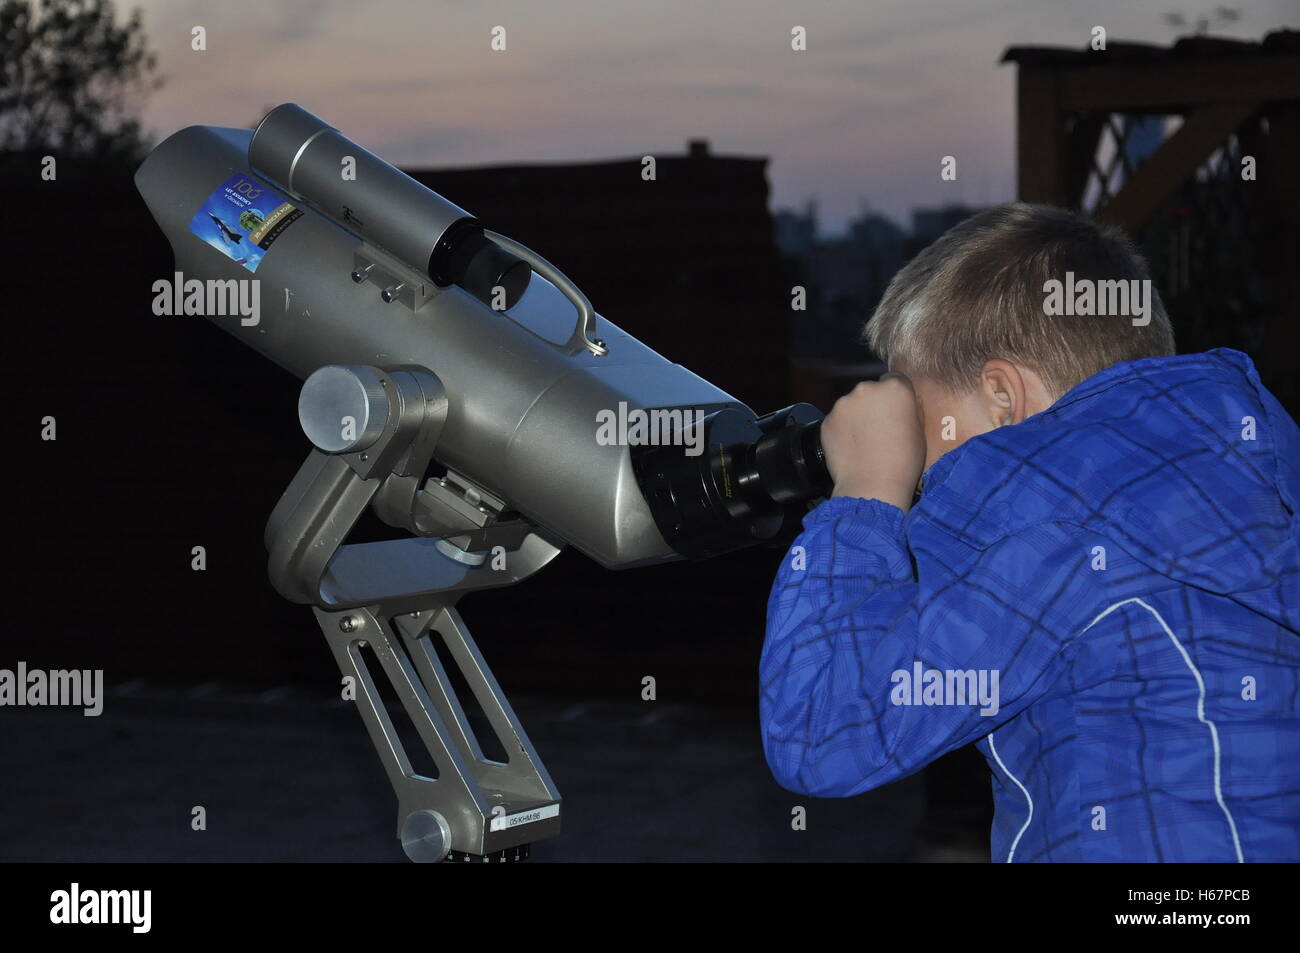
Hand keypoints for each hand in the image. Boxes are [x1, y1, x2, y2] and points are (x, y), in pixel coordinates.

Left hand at [820, 372, 925, 511]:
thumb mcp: (919, 430)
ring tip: (864, 442)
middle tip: (879, 430)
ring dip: (856, 417)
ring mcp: (843, 404)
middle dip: (874, 405)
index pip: (895, 380)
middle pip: (871, 391)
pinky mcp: (827, 420)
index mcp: (895, 388)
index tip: (895, 411)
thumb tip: (901, 406)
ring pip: (851, 405)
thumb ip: (908, 410)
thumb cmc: (903, 463)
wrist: (872, 486)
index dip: (895, 397)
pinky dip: (842, 430)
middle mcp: (867, 389)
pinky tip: (851, 448)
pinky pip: (837, 421)